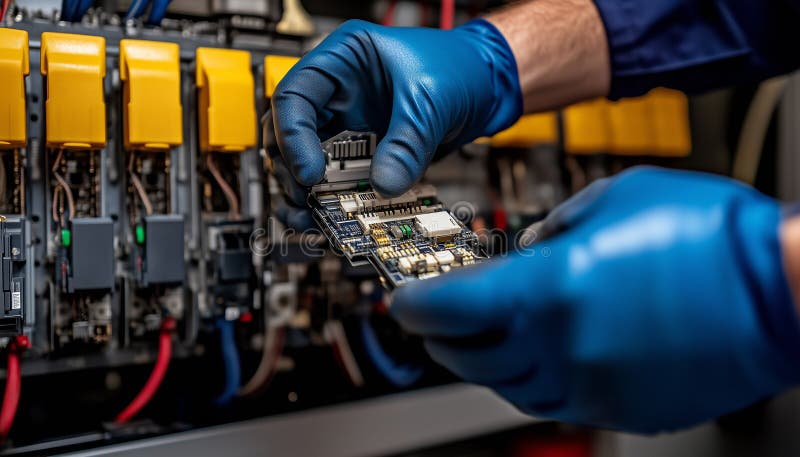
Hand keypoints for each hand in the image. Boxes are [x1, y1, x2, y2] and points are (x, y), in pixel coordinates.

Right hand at [270, 18, 521, 202]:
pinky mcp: (367, 151)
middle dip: (294, 171)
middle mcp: (339, 92)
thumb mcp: (430, 101)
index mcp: (344, 59)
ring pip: (310, 161)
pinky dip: (335, 200)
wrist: (490, 86)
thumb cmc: (461, 67)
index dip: (293, 136)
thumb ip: (406, 144)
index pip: (295, 95)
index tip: (309, 171)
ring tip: (313, 217)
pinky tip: (332, 217)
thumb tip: (384, 185)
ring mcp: (350, 123)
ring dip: (309, 193)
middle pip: (292, 133)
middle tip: (307, 199)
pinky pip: (341, 179)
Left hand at [391, 167, 799, 432]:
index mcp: (550, 288)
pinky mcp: (622, 409)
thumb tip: (528, 247)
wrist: (777, 287)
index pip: (450, 309)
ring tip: (485, 337)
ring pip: (508, 386)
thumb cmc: (706, 234)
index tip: (405, 301)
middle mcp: (562, 345)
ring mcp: (591, 384)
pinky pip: (556, 400)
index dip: (417, 305)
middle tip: (436, 321)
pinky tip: (543, 353)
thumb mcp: (613, 199)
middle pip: (469, 356)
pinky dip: (535, 378)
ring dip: (485, 362)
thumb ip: (554, 227)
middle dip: (444, 337)